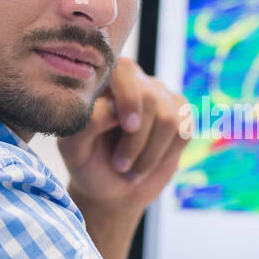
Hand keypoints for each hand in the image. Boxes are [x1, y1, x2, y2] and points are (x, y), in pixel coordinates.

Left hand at [58, 57, 190, 209]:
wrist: (112, 188)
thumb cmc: (88, 163)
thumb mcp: (75, 147)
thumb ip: (89, 122)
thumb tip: (116, 108)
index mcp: (104, 81)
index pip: (123, 70)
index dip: (129, 96)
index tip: (128, 127)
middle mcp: (134, 81)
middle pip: (150, 97)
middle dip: (136, 140)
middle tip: (119, 166)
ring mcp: (161, 96)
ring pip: (168, 119)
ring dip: (150, 154)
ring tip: (131, 171)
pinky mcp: (181, 115)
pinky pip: (184, 131)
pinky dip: (166, 156)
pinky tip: (150, 164)